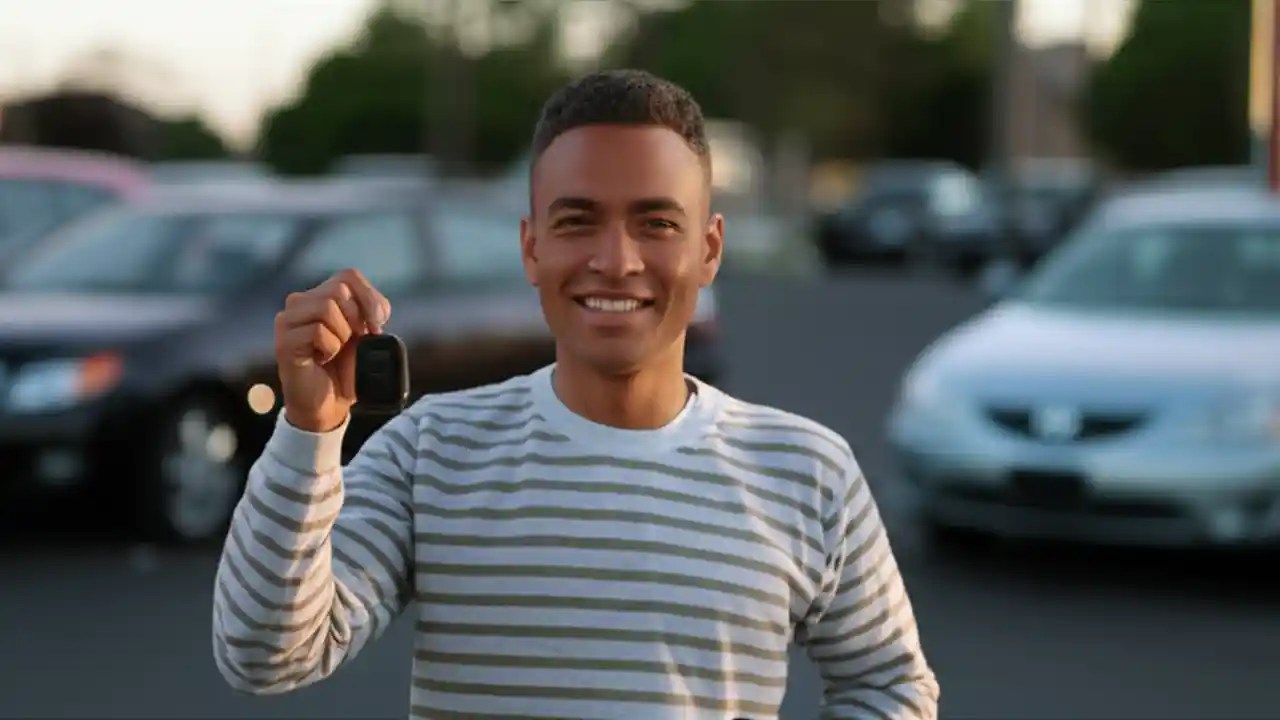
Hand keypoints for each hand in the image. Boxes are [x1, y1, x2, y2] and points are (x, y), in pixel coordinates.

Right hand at [273, 268, 390, 432]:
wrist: (328, 405)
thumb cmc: (345, 370)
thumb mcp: (365, 337)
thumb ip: (370, 314)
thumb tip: (377, 313)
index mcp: (320, 296)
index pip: (348, 275)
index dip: (369, 297)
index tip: (377, 324)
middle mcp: (299, 303)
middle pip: (339, 289)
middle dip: (357, 318)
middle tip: (352, 342)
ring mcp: (288, 321)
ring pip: (327, 307)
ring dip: (342, 335)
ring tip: (333, 352)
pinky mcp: (283, 341)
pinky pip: (318, 331)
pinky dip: (330, 348)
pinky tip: (322, 359)